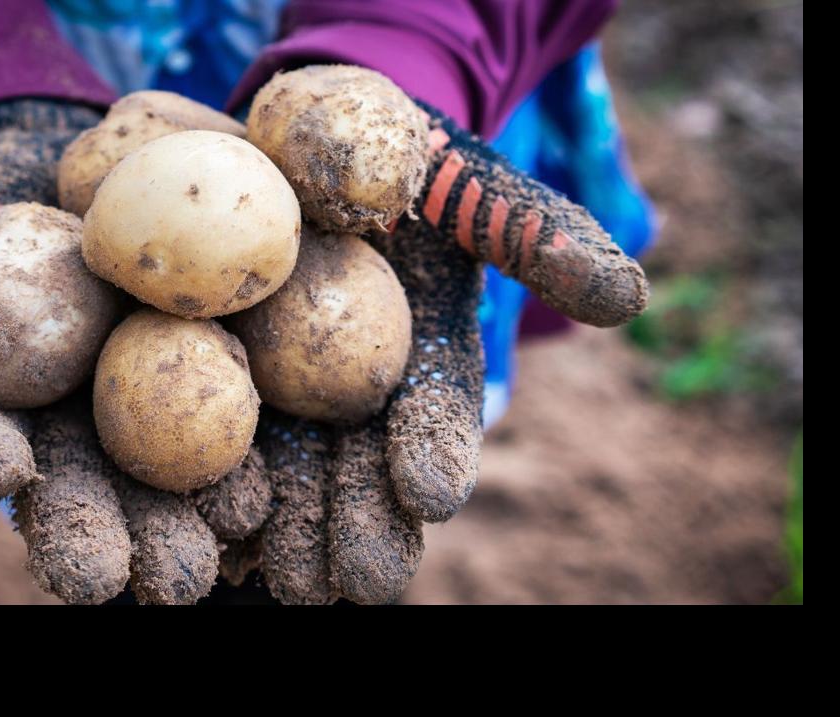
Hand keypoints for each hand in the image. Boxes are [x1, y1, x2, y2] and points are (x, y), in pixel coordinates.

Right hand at [0, 374, 270, 603]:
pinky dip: (239, 466)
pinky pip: (221, 426)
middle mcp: (63, 432)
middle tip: (108, 579)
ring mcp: (135, 413)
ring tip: (195, 565)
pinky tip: (255, 500)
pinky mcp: (201, 381)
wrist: (55, 164)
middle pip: (76, 491)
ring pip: (154, 479)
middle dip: (92, 536)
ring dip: (174, 525)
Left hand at [250, 98, 648, 603]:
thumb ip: (541, 240)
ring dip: (292, 530)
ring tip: (287, 580)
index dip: (437, 451)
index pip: (438, 414)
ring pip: (293, 472)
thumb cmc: (409, 165)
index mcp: (425, 360)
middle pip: (362, 469)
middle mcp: (361, 395)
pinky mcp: (225, 380)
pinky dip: (219, 488)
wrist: (311, 139)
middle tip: (357, 581)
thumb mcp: (476, 189)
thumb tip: (628, 298)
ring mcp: (292, 396)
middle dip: (362, 526)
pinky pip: (222, 440)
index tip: (430, 494)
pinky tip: (212, 530)